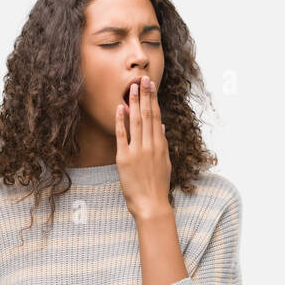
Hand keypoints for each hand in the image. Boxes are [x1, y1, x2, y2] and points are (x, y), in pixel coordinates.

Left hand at [115, 75, 171, 221]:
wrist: (152, 205)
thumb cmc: (158, 186)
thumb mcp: (165, 163)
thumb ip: (163, 144)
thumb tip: (162, 127)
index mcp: (160, 145)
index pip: (156, 116)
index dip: (153, 99)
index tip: (151, 85)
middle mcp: (150, 145)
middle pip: (147, 115)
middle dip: (144, 95)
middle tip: (142, 78)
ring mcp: (137, 151)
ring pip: (136, 121)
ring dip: (134, 103)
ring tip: (132, 88)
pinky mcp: (124, 159)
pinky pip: (122, 136)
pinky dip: (120, 121)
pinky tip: (119, 108)